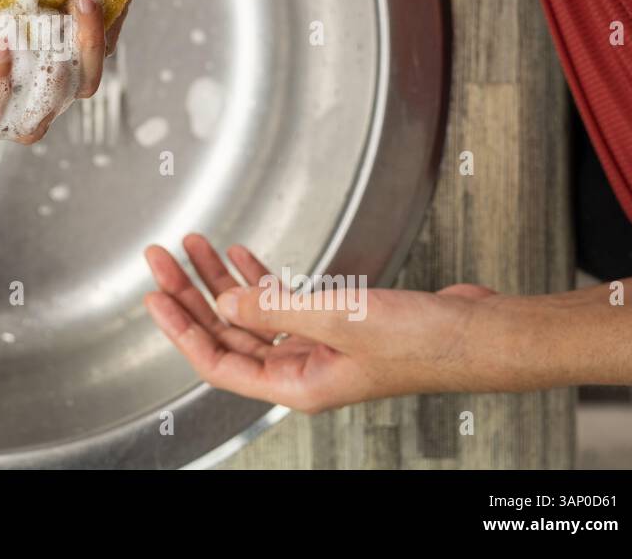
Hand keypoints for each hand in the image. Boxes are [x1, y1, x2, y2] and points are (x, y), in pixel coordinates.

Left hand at [144, 234, 499, 412]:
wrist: (479, 333)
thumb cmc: (424, 343)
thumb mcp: (339, 320)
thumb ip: (275, 309)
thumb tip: (224, 302)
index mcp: (295, 385)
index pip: (217, 362)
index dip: (181, 329)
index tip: (153, 295)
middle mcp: (301, 369)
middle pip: (227, 332)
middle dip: (192, 293)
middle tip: (162, 259)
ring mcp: (318, 346)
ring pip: (252, 313)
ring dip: (221, 279)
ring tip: (194, 245)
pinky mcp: (337, 323)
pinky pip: (283, 303)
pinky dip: (260, 278)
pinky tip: (241, 256)